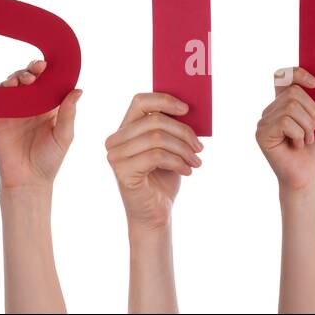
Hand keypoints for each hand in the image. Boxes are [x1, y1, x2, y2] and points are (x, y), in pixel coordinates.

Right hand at [0, 60, 81, 190]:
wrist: (27, 180)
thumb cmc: (50, 161)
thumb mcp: (64, 136)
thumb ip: (69, 114)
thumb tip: (78, 90)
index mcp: (50, 109)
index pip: (50, 84)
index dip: (52, 72)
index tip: (53, 64)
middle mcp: (32, 106)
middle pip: (32, 80)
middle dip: (34, 69)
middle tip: (39, 67)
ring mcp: (16, 110)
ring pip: (15, 84)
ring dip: (20, 75)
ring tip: (26, 79)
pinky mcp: (1, 117)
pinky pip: (0, 97)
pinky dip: (4, 87)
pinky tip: (10, 85)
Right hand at [106, 93, 202, 229]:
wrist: (155, 214)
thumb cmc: (162, 179)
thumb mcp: (169, 148)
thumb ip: (171, 128)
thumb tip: (189, 108)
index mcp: (124, 129)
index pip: (140, 101)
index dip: (165, 100)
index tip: (187, 109)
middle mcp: (115, 140)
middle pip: (154, 120)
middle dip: (183, 132)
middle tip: (199, 147)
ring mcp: (115, 156)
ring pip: (157, 138)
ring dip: (183, 149)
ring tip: (196, 162)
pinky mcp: (122, 171)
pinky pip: (156, 156)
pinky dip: (177, 162)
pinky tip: (187, 171)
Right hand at [256, 67, 314, 190]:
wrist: (308, 177)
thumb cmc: (314, 153)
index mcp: (283, 105)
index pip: (283, 77)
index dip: (298, 73)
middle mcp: (270, 111)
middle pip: (292, 92)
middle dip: (311, 110)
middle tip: (314, 129)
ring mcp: (264, 122)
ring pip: (290, 107)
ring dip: (307, 125)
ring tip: (307, 140)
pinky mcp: (262, 134)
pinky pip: (285, 122)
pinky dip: (298, 134)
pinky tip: (297, 146)